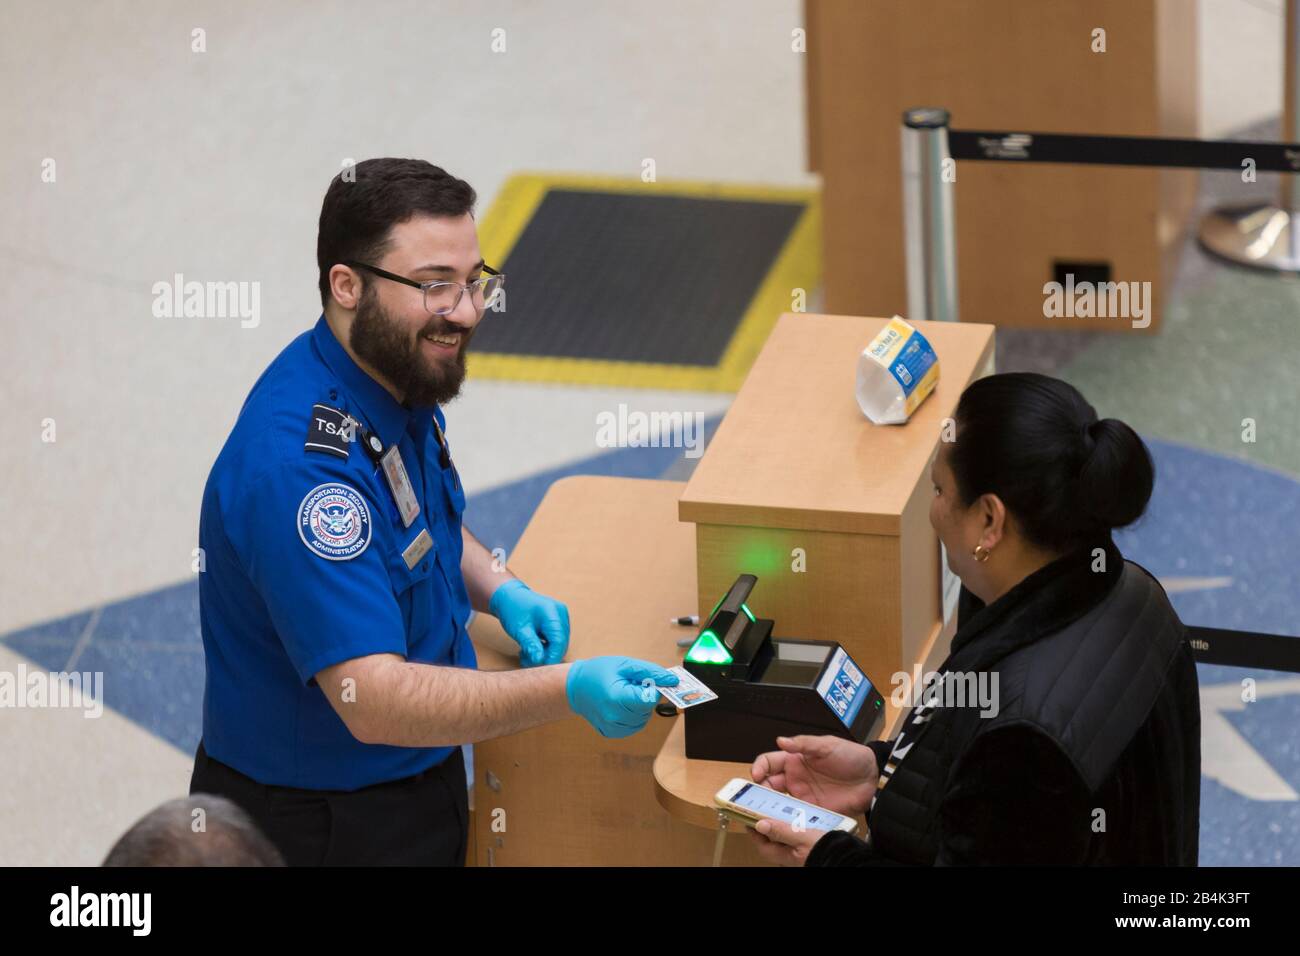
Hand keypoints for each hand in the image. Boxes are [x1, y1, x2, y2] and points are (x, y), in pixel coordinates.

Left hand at [488, 579, 568, 666]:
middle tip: (526, 660)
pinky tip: (532, 647)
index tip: (540, 668)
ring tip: (526, 653)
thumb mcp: (519, 629)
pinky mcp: (559, 621)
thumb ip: (531, 644)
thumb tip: (540, 660)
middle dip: (545, 656)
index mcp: (552, 612)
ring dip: (544, 653)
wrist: (509, 597)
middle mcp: (561, 614)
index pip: (559, 640)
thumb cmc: (512, 610)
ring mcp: (561, 617)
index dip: (552, 656)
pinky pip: (556, 639)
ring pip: (559, 643)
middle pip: (561, 643)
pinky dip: (545, 647)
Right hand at [566, 656, 677, 737]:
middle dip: (646, 697)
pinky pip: (634, 726)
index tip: (646, 681)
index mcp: (616, 698)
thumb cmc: (599, 672)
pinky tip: (622, 705)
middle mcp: (614, 717)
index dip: (653, 689)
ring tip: (626, 694)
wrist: (575, 687)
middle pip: (647, 710)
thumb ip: (651, 673)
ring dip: (641, 707)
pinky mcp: (611, 733)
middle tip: (632, 685)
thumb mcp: (626, 664)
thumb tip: (673, 681)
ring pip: (643, 720)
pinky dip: (634, 716)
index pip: (650, 699)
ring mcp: (612, 728)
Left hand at [748, 817, 830, 865]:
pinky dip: (795, 825)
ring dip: (782, 824)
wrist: (846, 857)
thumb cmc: (825, 850)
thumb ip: (781, 831)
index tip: (748, 817)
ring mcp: (799, 852)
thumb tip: (760, 825)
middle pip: (772, 840)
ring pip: (785, 837)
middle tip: (764, 810)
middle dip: (768, 825)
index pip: (761, 844)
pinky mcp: (809, 846)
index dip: (753, 830)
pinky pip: (796, 835)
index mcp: (784, 855)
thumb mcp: (801, 837)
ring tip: (781, 810)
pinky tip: (800, 817)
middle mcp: (790, 855)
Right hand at [750, 735, 878, 816]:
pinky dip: (786, 820)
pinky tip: (781, 823)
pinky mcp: (813, 812)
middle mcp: (794, 779)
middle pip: (767, 785)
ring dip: (768, 808)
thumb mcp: (827, 745)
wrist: (872, 777)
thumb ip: (803, 744)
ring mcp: (803, 796)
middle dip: (757, 792)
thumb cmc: (850, 756)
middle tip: (752, 799)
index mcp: (794, 760)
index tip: (755, 775)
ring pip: (778, 803)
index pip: (768, 762)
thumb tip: (780, 740)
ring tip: (761, 814)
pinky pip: (796, 817)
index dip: (759, 768)